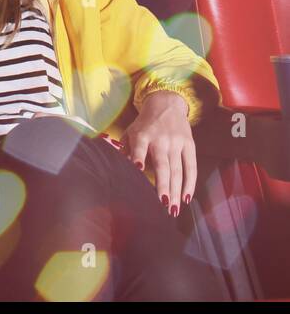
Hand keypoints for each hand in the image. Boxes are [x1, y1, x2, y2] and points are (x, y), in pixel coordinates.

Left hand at [121, 90, 195, 216]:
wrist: (166, 104)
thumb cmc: (144, 124)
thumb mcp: (130, 131)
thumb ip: (126, 149)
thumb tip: (121, 169)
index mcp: (142, 135)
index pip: (139, 147)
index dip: (138, 157)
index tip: (138, 169)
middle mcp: (160, 139)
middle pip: (163, 166)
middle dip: (163, 186)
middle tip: (163, 206)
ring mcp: (176, 142)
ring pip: (178, 170)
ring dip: (176, 191)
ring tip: (174, 210)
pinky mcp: (189, 145)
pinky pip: (191, 167)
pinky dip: (190, 183)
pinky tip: (187, 198)